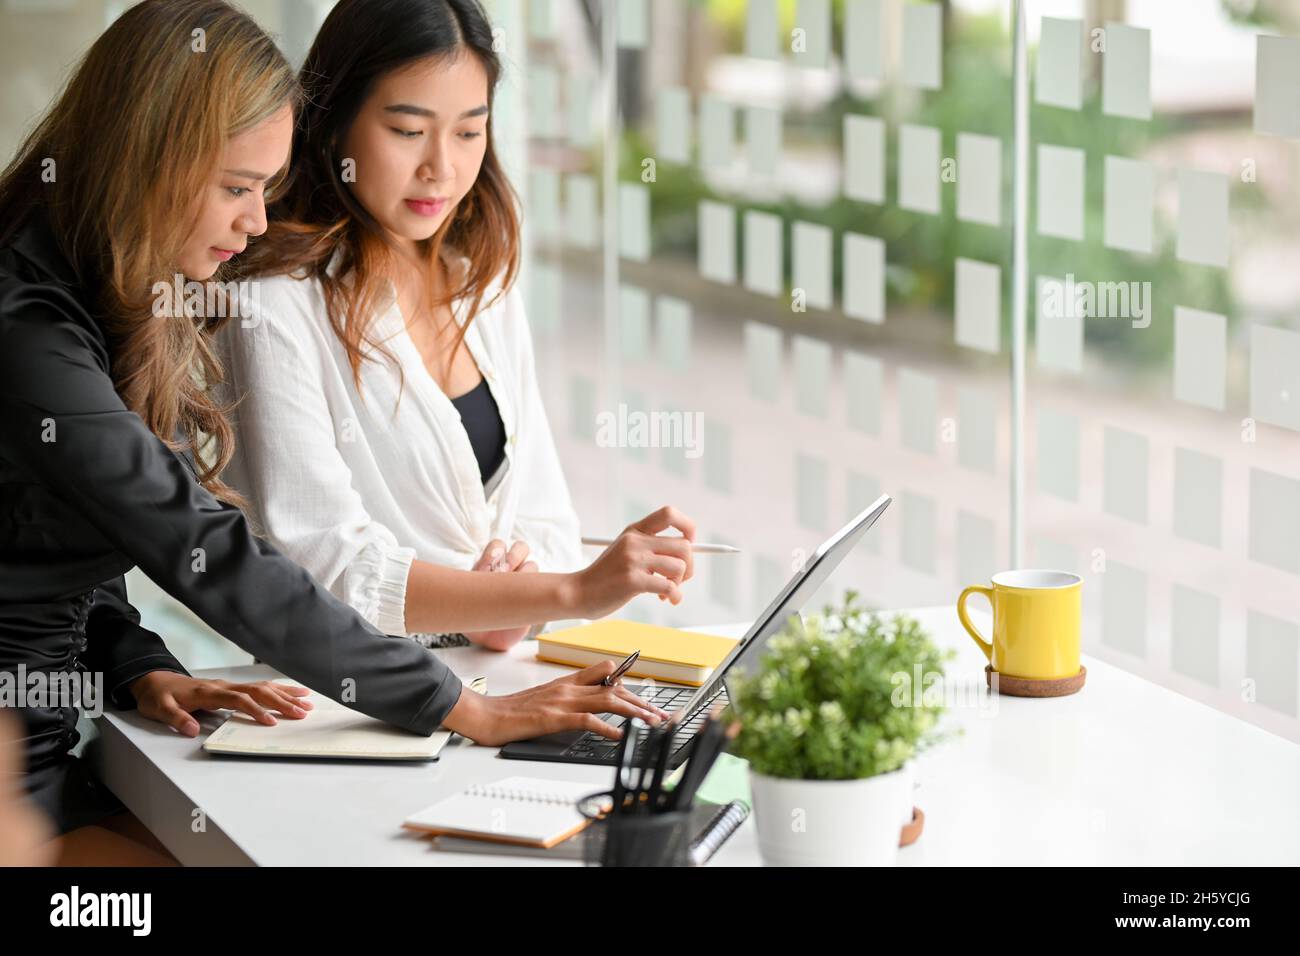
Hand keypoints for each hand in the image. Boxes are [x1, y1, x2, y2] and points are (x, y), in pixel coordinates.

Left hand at [128, 671, 313, 737]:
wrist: (154, 680)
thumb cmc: (158, 696)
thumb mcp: (159, 709)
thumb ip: (176, 718)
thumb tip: (192, 730)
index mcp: (208, 692)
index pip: (238, 700)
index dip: (256, 710)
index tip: (271, 722)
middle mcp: (223, 686)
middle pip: (258, 691)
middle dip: (282, 702)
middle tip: (302, 712)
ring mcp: (229, 685)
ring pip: (262, 686)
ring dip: (285, 694)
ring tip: (307, 701)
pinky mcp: (231, 687)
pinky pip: (259, 686)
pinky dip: (277, 688)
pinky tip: (291, 692)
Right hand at [441, 660, 669, 745]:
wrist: (485, 715)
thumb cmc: (511, 710)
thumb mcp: (544, 698)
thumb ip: (566, 697)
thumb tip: (588, 705)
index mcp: (566, 682)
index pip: (605, 672)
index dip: (628, 682)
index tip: (645, 695)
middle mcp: (568, 687)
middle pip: (614, 687)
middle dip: (641, 700)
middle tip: (659, 713)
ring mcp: (562, 701)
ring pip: (607, 700)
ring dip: (634, 712)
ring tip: (652, 722)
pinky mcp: (554, 718)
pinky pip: (587, 720)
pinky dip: (607, 727)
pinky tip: (620, 735)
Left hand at [463, 539, 538, 651]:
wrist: (487, 637)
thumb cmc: (474, 615)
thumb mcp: (467, 599)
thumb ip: (471, 587)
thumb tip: (482, 575)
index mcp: (492, 565)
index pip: (498, 546)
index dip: (494, 552)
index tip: (487, 567)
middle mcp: (511, 569)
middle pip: (521, 548)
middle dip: (513, 556)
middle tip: (503, 571)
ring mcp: (524, 582)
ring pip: (532, 565)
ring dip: (524, 572)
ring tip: (512, 587)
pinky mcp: (535, 596)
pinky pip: (543, 585)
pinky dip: (535, 587)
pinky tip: (522, 599)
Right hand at [569, 505, 695, 618]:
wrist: (577, 593)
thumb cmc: (607, 577)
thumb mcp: (626, 552)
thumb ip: (651, 549)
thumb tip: (689, 554)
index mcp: (635, 530)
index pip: (669, 514)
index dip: (687, 527)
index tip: (690, 544)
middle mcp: (635, 541)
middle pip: (683, 546)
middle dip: (689, 566)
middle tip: (678, 580)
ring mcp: (633, 559)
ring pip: (679, 567)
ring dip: (679, 584)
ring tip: (666, 592)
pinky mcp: (632, 580)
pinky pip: (669, 586)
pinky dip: (675, 596)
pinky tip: (667, 599)